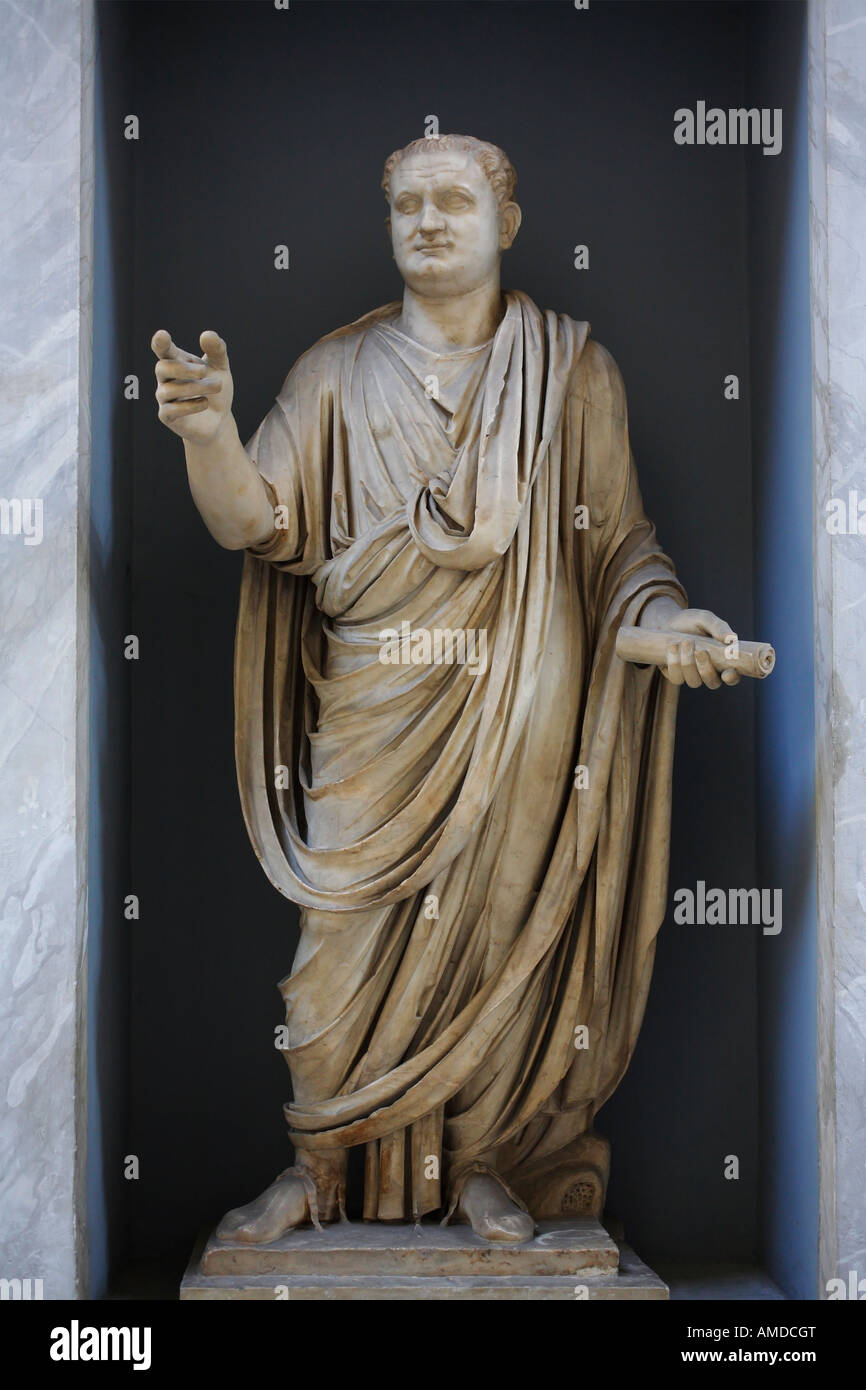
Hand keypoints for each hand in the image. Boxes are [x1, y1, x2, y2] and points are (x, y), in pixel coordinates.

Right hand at [152, 329, 233, 444]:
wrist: (220, 420)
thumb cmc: (216, 390)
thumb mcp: (221, 368)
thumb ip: (217, 350)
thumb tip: (207, 335)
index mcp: (177, 362)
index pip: (163, 350)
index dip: (161, 343)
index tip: (162, 336)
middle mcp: (166, 379)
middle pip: (162, 367)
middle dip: (184, 368)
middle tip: (205, 371)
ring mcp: (165, 398)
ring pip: (170, 390)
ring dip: (195, 387)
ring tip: (216, 387)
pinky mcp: (167, 417)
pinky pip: (171, 410)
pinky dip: (191, 405)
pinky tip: (205, 403)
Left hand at [640, 601, 739, 687]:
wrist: (666, 622)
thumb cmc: (691, 622)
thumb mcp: (706, 619)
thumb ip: (719, 628)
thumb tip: (731, 639)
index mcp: (723, 660)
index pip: (732, 676)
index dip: (732, 678)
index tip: (728, 673)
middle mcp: (709, 671)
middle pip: (713, 683)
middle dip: (706, 669)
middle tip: (700, 651)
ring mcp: (692, 675)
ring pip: (694, 681)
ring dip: (688, 663)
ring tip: (684, 642)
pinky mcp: (676, 675)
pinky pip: (677, 678)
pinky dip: (674, 662)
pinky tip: (673, 647)